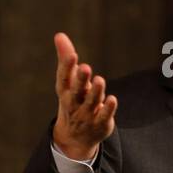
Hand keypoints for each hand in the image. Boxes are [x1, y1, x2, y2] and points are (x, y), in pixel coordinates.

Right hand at [52, 32, 117, 160]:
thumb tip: (59, 35)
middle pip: (76, 91)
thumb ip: (65, 58)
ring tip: (99, 80)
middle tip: (85, 67)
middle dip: (80, 80)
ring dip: (96, 92)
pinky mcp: (100, 123)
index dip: (67, 67)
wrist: (74, 138)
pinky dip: (107, 109)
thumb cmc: (72, 100)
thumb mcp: (67, 82)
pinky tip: (112, 99)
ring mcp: (86, 115)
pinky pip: (103, 116)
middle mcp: (74, 103)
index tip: (72, 54)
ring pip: (91, 103)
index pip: (64, 78)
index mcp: (64, 91)